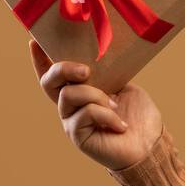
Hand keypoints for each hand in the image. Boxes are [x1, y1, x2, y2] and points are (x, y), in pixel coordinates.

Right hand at [29, 39, 163, 170]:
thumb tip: (93, 59)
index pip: (53, 76)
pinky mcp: (78, 136)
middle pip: (49, 82)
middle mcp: (70, 107)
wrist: (150, 144)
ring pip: (69, 94)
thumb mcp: (122, 85)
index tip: (34, 42)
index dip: (41, 60)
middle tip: (86, 71)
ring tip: (115, 105)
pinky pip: (85, 113)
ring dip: (96, 95)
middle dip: (63, 69)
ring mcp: (71, 121)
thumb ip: (105, 74)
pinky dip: (106, 114)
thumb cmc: (138, 115)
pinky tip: (119, 124)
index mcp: (80, 92)